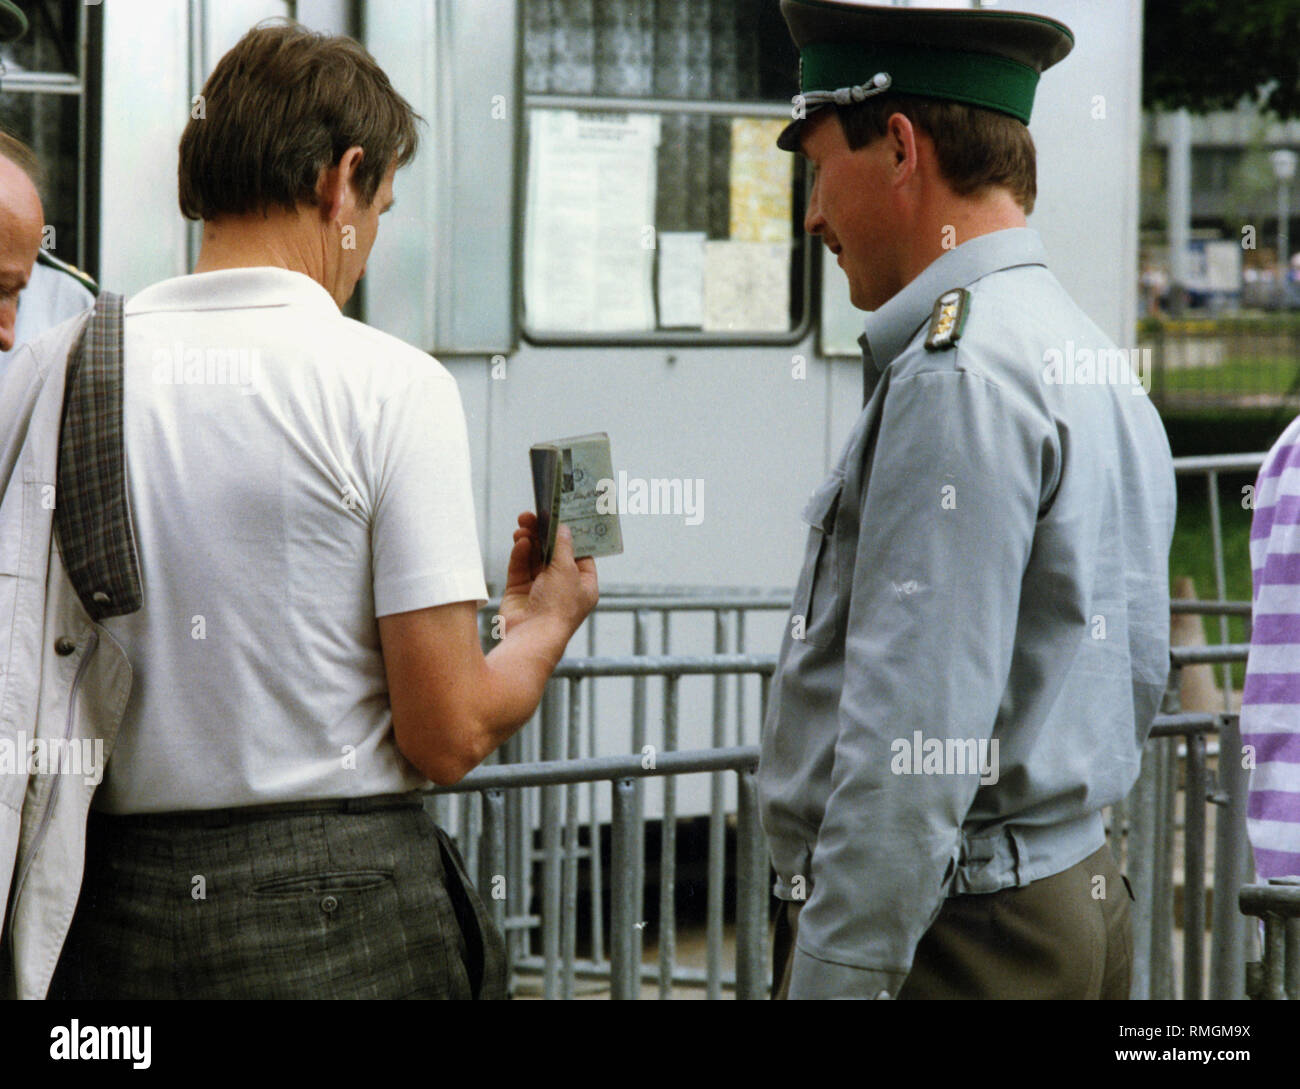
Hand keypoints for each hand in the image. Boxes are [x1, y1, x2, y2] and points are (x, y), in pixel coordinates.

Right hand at [499, 512, 597, 639]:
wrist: (533, 635)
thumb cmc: (558, 608)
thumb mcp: (567, 570)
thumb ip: (563, 546)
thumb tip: (563, 528)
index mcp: (582, 585)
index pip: (579, 554)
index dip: (570, 536)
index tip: (560, 516)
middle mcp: (562, 587)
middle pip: (553, 553)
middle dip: (543, 534)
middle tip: (534, 516)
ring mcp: (539, 590)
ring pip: (533, 558)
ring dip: (529, 540)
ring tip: (523, 524)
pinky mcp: (519, 592)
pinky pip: (519, 568)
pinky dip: (519, 553)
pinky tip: (520, 541)